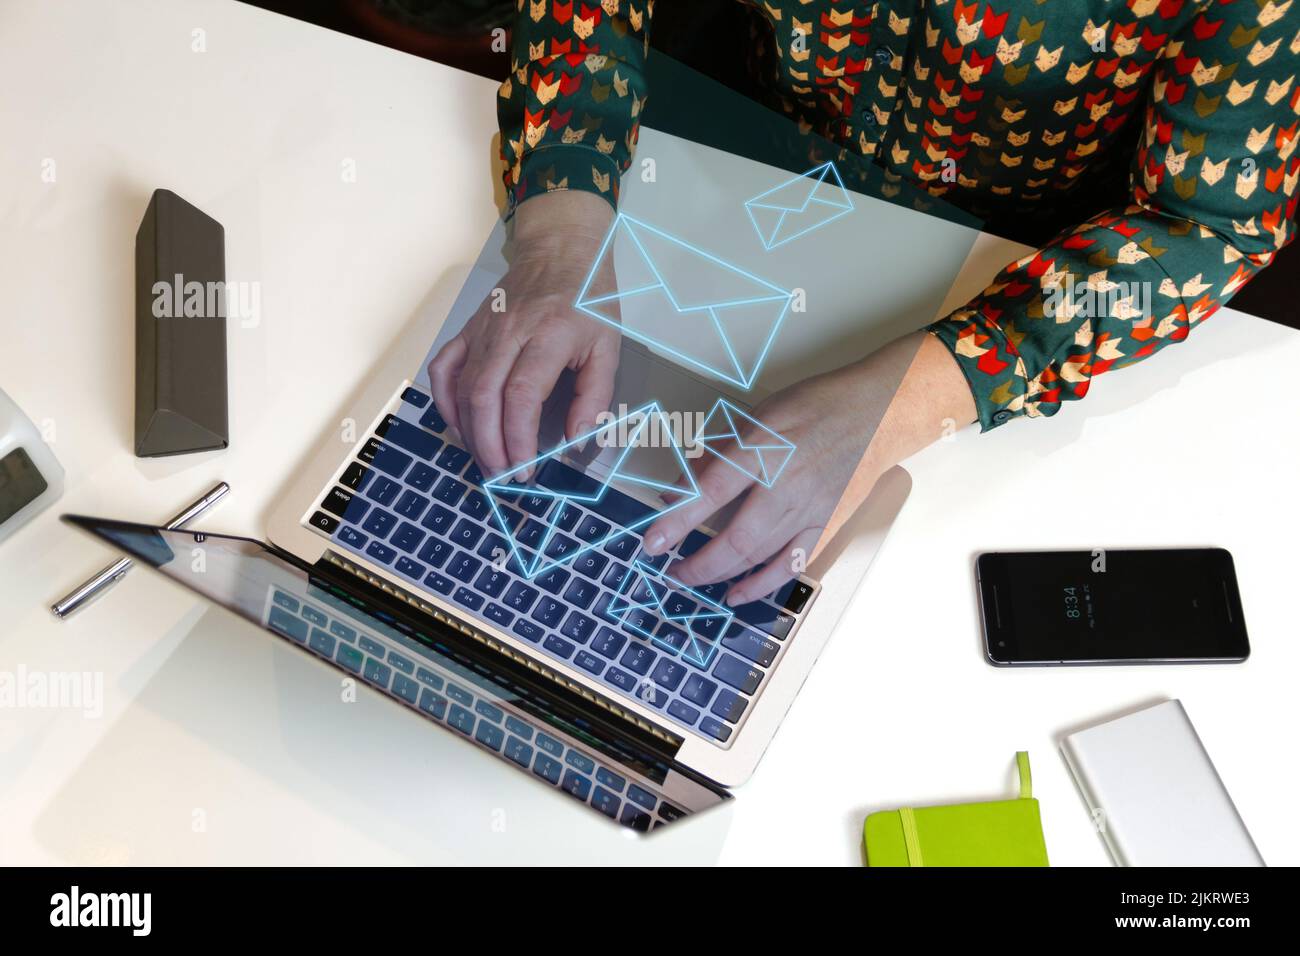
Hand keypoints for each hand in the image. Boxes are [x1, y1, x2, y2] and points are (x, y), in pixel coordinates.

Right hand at [428, 191, 620, 478]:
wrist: (560, 250)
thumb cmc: (588, 299)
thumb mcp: (608, 347)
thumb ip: (595, 398)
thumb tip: (576, 443)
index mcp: (548, 336)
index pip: (521, 397)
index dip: (519, 439)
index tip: (526, 469)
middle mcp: (508, 333)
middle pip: (484, 398)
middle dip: (490, 446)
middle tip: (504, 477)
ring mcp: (482, 331)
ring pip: (461, 389)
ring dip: (470, 433)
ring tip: (487, 462)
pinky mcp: (468, 331)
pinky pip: (444, 370)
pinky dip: (446, 402)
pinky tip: (461, 426)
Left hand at [641, 362, 885, 605]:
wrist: (878, 414)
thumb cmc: (815, 407)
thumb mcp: (758, 414)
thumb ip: (717, 453)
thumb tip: (679, 487)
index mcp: (763, 449)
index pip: (711, 492)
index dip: (678, 521)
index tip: (652, 542)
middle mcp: (786, 484)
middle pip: (735, 539)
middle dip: (697, 564)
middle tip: (671, 571)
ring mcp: (810, 510)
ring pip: (759, 556)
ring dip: (721, 574)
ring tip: (692, 578)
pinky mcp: (827, 525)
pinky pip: (791, 565)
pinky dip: (762, 584)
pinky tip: (737, 594)